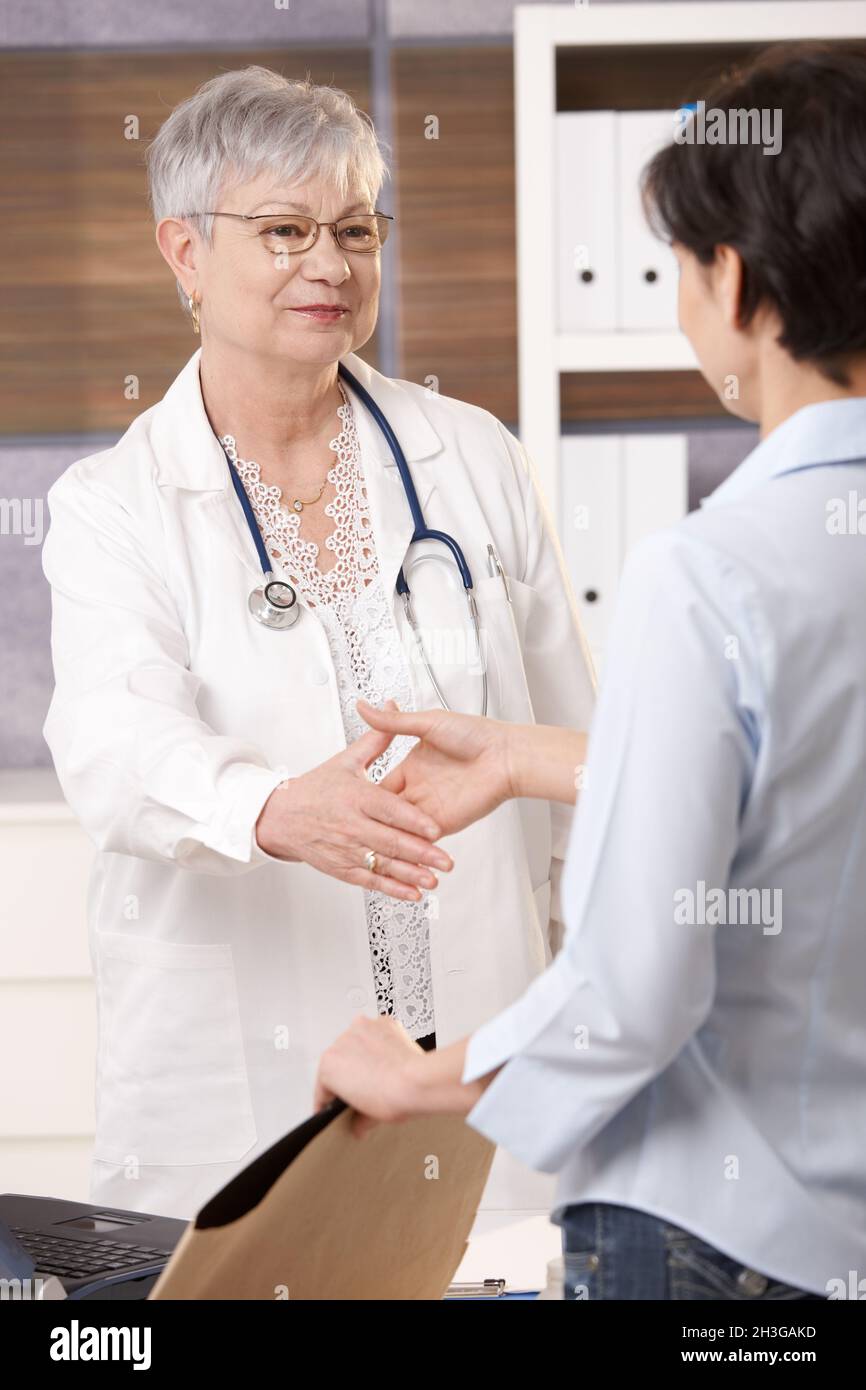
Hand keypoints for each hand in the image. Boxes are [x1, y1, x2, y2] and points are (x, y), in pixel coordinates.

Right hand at [255, 708, 452, 900]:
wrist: (279, 816)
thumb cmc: (314, 789)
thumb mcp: (345, 760)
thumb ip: (376, 738)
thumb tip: (390, 707)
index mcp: (356, 796)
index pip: (389, 809)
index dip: (413, 821)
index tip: (434, 828)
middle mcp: (351, 824)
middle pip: (390, 841)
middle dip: (420, 853)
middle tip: (445, 860)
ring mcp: (346, 849)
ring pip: (382, 864)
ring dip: (409, 874)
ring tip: (433, 880)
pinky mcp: (342, 868)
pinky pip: (369, 880)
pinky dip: (390, 888)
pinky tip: (411, 893)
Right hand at [315, 1014, 426, 1138]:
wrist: (419, 1081)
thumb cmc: (392, 1097)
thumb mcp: (369, 1118)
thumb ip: (358, 1121)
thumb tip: (359, 1125)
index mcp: (329, 1065)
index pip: (323, 1088)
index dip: (328, 1102)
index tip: (332, 1106)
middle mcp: (342, 1041)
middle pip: (340, 1062)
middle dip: (349, 1075)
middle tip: (363, 1091)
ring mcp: (363, 1029)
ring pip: (359, 1044)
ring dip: (364, 1055)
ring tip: (380, 1072)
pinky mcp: (383, 1023)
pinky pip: (378, 1034)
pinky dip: (382, 1043)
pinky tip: (390, 1058)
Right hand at [355, 698, 514, 836]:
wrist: (506, 755)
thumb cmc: (475, 736)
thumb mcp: (428, 723)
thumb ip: (393, 722)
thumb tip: (365, 706)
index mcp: (411, 768)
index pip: (379, 787)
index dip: (363, 796)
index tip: (343, 804)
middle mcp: (418, 791)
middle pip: (385, 812)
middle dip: (367, 821)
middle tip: (345, 828)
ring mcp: (430, 810)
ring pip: (399, 830)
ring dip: (384, 837)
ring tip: (359, 845)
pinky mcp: (444, 825)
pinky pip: (419, 841)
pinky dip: (406, 848)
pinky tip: (388, 851)